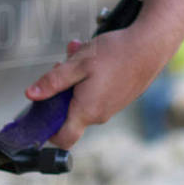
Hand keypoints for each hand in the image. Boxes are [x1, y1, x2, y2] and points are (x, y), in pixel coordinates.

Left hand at [24, 28, 162, 148]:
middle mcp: (99, 115)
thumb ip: (53, 81)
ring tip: (79, 54)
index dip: (46, 132)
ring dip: (75, 79)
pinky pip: (96, 93)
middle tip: (61, 65)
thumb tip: (31, 95)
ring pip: (82, 99)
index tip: (38, 115)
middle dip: (60, 90)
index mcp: (87, 111)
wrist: (152, 45)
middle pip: (68, 112)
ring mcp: (111, 107)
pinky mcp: (119, 98)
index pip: (62, 139)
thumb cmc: (117, 53)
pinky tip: (93, 58)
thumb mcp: (78, 63)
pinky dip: (89, 78)